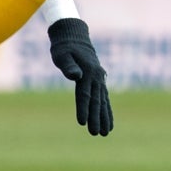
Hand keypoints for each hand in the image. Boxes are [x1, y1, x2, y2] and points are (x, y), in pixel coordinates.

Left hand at [46, 18, 113, 135]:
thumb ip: (68, 65)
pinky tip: (108, 122)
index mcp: (87, 72)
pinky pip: (105, 98)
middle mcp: (96, 77)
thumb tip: (76, 76)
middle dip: (96, 118)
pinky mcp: (99, 81)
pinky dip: (107, 110)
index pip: (84, 95)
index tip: (82, 123)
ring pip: (103, 101)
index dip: (83, 109)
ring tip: (105, 133)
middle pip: (96, 101)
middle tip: (96, 134)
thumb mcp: (62, 54)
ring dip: (104, 117)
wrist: (74, 36)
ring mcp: (100, 79)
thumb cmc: (64, 47)